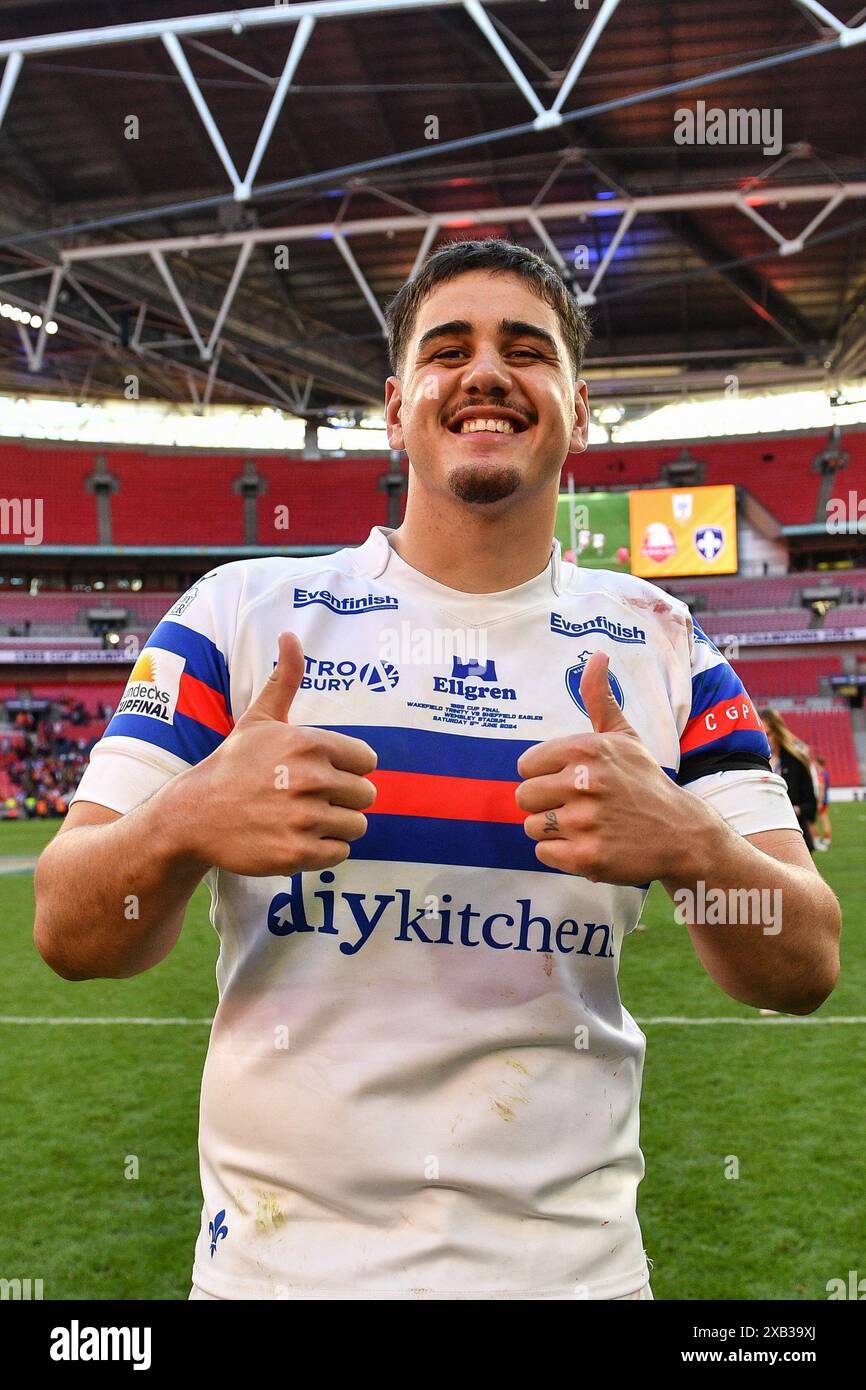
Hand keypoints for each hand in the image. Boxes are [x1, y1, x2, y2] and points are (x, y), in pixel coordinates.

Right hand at [173, 631, 376, 875]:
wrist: (193, 815)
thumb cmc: (233, 764)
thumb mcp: (259, 718)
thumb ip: (285, 678)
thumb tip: (290, 633)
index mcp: (308, 744)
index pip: (368, 761)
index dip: (348, 768)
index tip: (321, 772)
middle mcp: (310, 780)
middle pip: (366, 796)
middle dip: (344, 799)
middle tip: (309, 798)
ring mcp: (303, 819)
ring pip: (356, 826)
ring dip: (335, 825)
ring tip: (302, 818)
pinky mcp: (296, 853)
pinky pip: (340, 853)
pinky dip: (323, 850)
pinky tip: (295, 838)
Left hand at [515, 651, 696, 883]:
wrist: (682, 834)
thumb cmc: (644, 782)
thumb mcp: (624, 737)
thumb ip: (599, 698)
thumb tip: (596, 655)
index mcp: (586, 749)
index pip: (525, 765)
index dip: (544, 775)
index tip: (570, 780)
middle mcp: (583, 783)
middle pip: (523, 796)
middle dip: (545, 803)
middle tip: (578, 806)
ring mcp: (585, 822)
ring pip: (532, 826)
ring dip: (553, 830)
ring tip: (586, 825)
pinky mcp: (588, 858)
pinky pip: (544, 854)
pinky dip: (562, 854)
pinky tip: (589, 845)